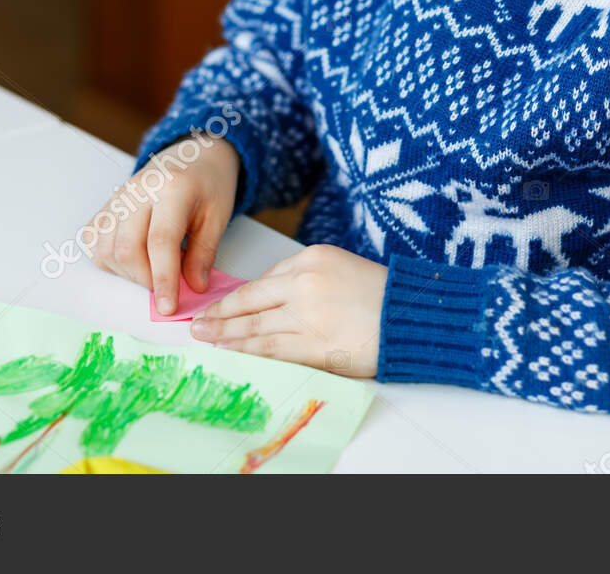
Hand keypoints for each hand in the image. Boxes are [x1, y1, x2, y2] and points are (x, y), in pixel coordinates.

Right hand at [87, 134, 239, 314]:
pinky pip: (93, 241)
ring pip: (105, 250)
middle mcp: (138, 190)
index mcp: (172, 188)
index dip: (163, 279)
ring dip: (127, 273)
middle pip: (126, 249)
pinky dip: (109, 260)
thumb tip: (193, 288)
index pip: (160, 242)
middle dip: (145, 280)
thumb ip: (204, 253)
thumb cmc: (209, 185)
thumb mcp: (218, 216)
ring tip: (153, 270)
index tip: (168, 308)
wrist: (194, 154)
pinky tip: (134, 258)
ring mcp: (118, 196)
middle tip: (167, 287)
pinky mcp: (106, 205)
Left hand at [189, 244, 386, 377]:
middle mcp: (305, 283)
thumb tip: (268, 300)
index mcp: (312, 257)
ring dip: (225, 335)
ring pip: (255, 327)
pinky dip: (247, 351)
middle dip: (219, 314)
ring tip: (205, 340)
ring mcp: (308, 315)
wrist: (412, 315)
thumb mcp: (341, 267)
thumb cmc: (382, 294)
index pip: (264, 279)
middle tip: (197, 323)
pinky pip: (273, 349)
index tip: (220, 305)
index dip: (237, 296)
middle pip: (250, 300)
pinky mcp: (316, 346)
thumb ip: (306, 279)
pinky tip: (231, 352)